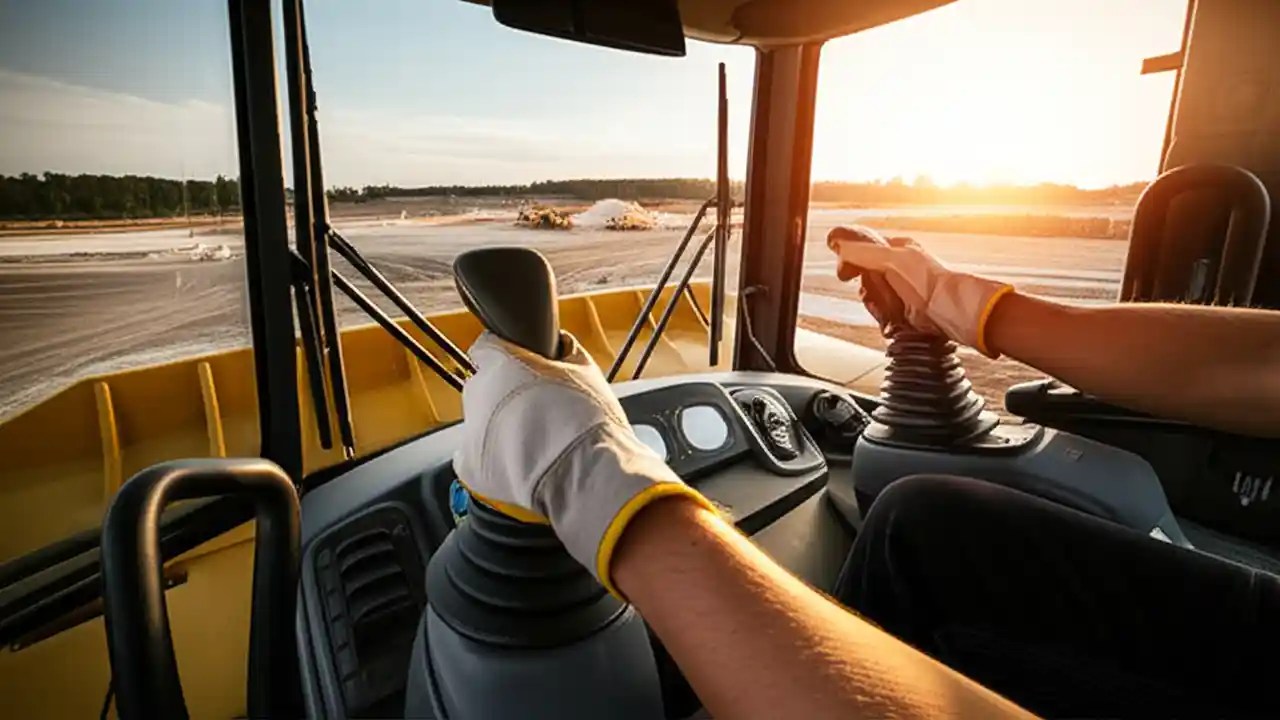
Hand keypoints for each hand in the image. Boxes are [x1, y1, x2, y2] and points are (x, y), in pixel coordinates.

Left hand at [454, 331, 714, 595]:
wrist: (585, 473)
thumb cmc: (589, 419)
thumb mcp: (585, 369)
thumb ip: (565, 350)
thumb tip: (560, 344)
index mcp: (501, 362)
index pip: (487, 347)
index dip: (508, 357)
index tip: (524, 370)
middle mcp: (478, 391)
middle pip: (484, 386)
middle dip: (504, 394)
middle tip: (537, 409)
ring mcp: (471, 429)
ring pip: (481, 420)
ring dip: (500, 426)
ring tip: (534, 440)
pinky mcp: (469, 465)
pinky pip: (478, 455)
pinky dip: (496, 458)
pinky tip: (523, 463)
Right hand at [827, 226, 1013, 356]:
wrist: (951, 312)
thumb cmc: (931, 283)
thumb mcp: (891, 259)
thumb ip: (862, 251)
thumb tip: (837, 241)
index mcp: (896, 249)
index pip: (861, 249)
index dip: (850, 261)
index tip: (845, 272)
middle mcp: (898, 268)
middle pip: (863, 278)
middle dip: (868, 288)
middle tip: (879, 290)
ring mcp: (900, 291)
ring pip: (871, 298)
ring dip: (877, 304)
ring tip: (892, 306)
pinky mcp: (903, 311)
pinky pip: (881, 314)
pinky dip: (884, 318)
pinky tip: (893, 318)